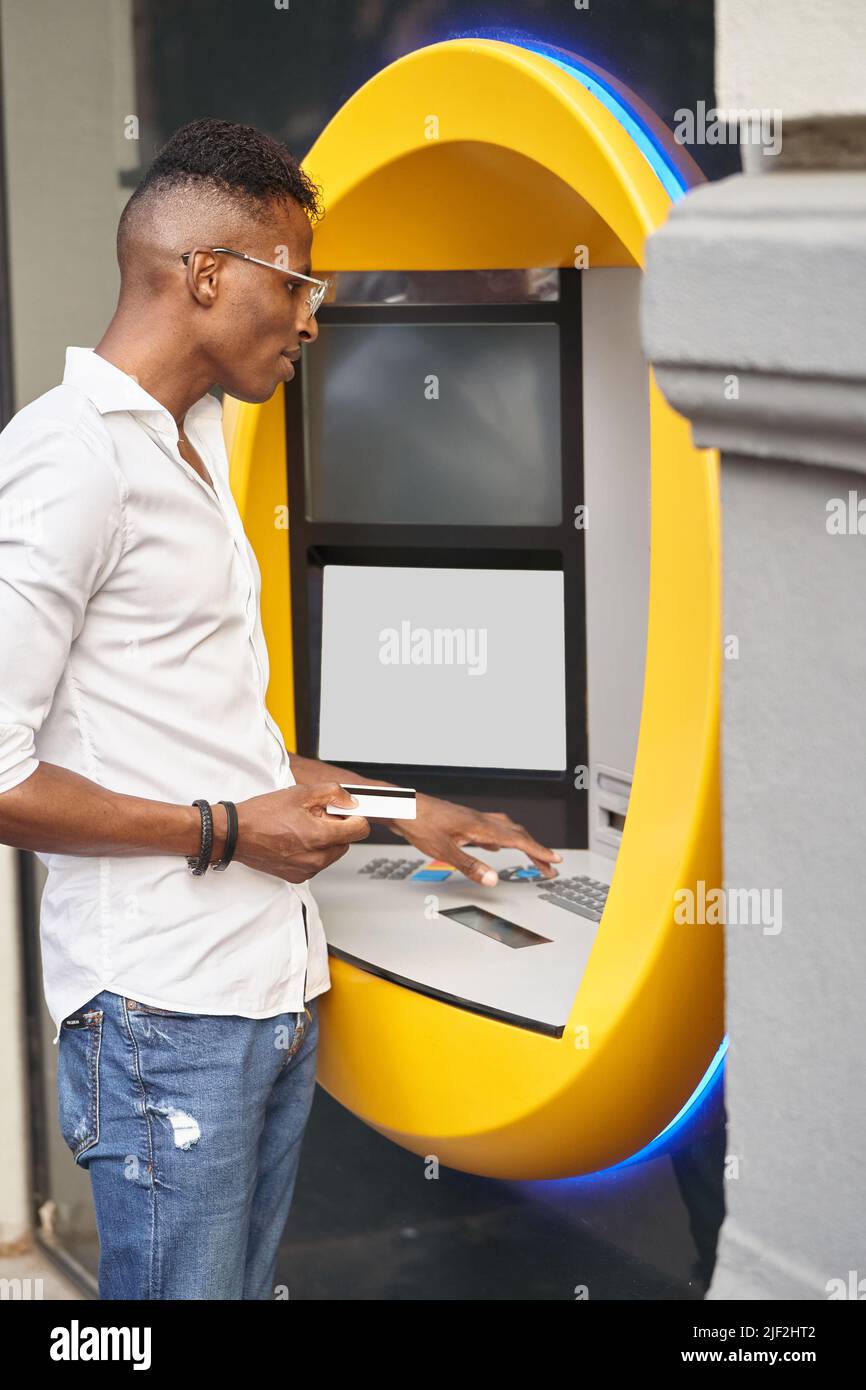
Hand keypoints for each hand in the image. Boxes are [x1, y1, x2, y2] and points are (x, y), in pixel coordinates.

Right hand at [234, 782, 369, 883]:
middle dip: (337, 828)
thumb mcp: (300, 793)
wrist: (235, 835)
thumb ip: (332, 794)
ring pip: (332, 854)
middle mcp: (316, 859)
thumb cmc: (261, 815)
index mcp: (319, 837)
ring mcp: (307, 870)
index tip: (347, 812)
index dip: (356, 817)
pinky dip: (313, 852)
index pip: (360, 831)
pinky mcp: (298, 876)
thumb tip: (350, 801)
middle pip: (346, 842)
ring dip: (325, 840)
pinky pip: (317, 863)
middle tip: (316, 816)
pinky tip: (295, 839)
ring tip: (302, 827)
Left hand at [390, 793, 561, 888]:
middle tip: (549, 867)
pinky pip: (489, 830)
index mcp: (480, 826)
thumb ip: (470, 866)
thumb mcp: (444, 850)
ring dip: (521, 843)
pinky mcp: (461, 822)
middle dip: (536, 850)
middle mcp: (479, 819)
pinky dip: (500, 840)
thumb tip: (493, 880)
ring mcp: (471, 820)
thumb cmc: (419, 823)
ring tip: (531, 856)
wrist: (400, 806)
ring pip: (505, 830)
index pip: (518, 840)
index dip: (539, 851)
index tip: (555, 861)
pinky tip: (495, 846)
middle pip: (517, 834)